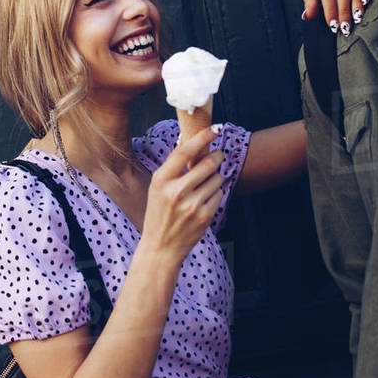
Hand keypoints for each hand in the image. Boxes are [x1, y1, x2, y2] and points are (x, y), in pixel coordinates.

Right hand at [141, 127, 225, 263]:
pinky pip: (219, 194)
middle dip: (217, 156)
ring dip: (216, 177)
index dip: (201, 138)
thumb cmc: (159, 213)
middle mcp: (175, 192)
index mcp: (160, 180)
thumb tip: (189, 139)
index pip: (184, 152)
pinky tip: (205, 199)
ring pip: (217, 178)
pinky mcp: (204, 216)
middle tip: (218, 154)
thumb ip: (173, 166)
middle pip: (207, 163)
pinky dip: (216, 192)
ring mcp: (191, 205)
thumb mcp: (158, 187)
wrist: (161, 247)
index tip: (213, 130)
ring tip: (205, 184)